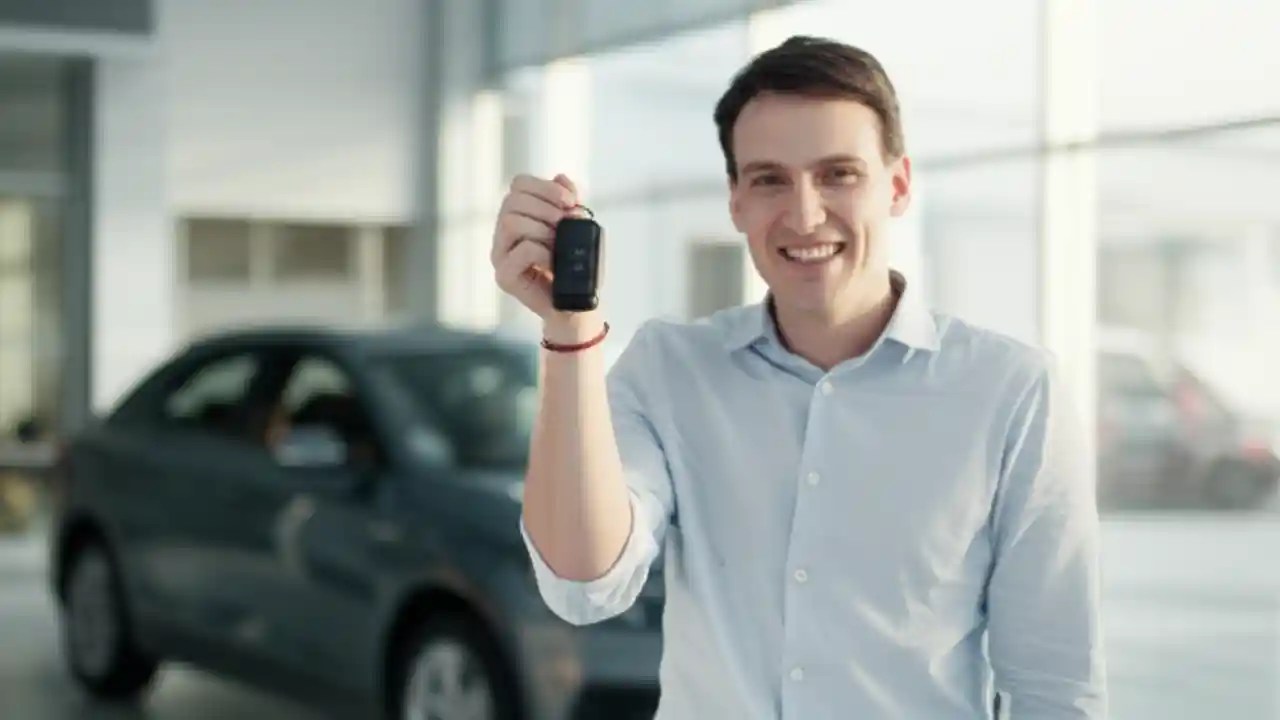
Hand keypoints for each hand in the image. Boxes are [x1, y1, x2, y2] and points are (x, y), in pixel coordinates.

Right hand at [491, 173, 604, 338]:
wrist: (577, 304)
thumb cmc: (576, 266)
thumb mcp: (579, 227)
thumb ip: (569, 202)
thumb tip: (561, 177)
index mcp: (519, 215)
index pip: (519, 184)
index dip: (545, 187)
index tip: (570, 202)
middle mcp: (504, 233)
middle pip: (512, 200)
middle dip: (545, 207)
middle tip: (565, 223)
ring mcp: (500, 255)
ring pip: (511, 222)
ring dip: (542, 228)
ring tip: (558, 243)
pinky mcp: (504, 276)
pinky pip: (521, 250)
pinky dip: (543, 252)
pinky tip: (554, 261)